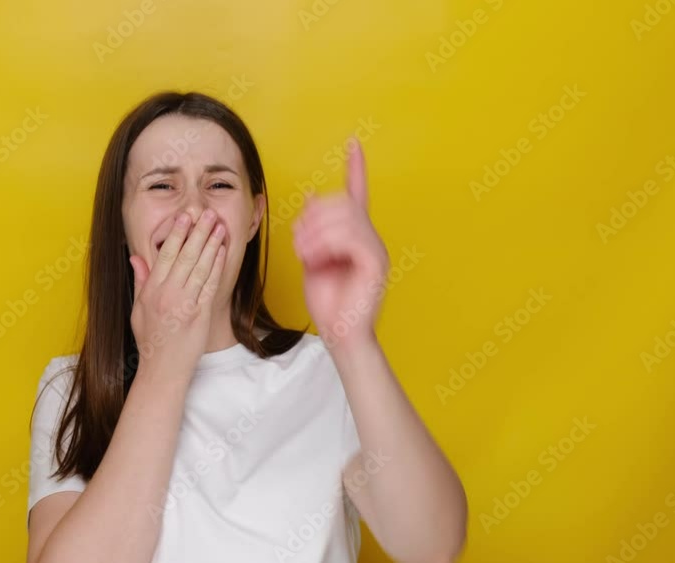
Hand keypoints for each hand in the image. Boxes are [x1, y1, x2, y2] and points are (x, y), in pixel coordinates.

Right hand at [128, 209, 226, 370]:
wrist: (163, 369)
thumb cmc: (150, 340)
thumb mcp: (138, 309)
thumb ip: (140, 281)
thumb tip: (136, 257)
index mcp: (152, 291)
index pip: (165, 255)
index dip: (176, 234)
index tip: (184, 217)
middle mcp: (168, 294)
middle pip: (185, 256)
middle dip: (197, 232)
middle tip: (207, 213)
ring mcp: (185, 304)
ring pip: (200, 267)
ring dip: (211, 244)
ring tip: (219, 226)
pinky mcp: (200, 314)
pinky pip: (211, 285)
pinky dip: (217, 266)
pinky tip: (222, 252)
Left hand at [293, 138, 388, 349]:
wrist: (340, 334)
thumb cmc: (328, 302)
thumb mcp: (311, 258)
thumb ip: (311, 229)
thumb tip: (309, 197)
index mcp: (356, 234)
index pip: (358, 193)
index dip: (356, 167)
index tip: (353, 143)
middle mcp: (370, 237)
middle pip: (341, 202)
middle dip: (313, 216)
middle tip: (299, 243)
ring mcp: (375, 249)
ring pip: (343, 216)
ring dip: (315, 232)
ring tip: (305, 254)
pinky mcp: (375, 262)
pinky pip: (350, 236)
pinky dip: (325, 244)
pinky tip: (316, 258)